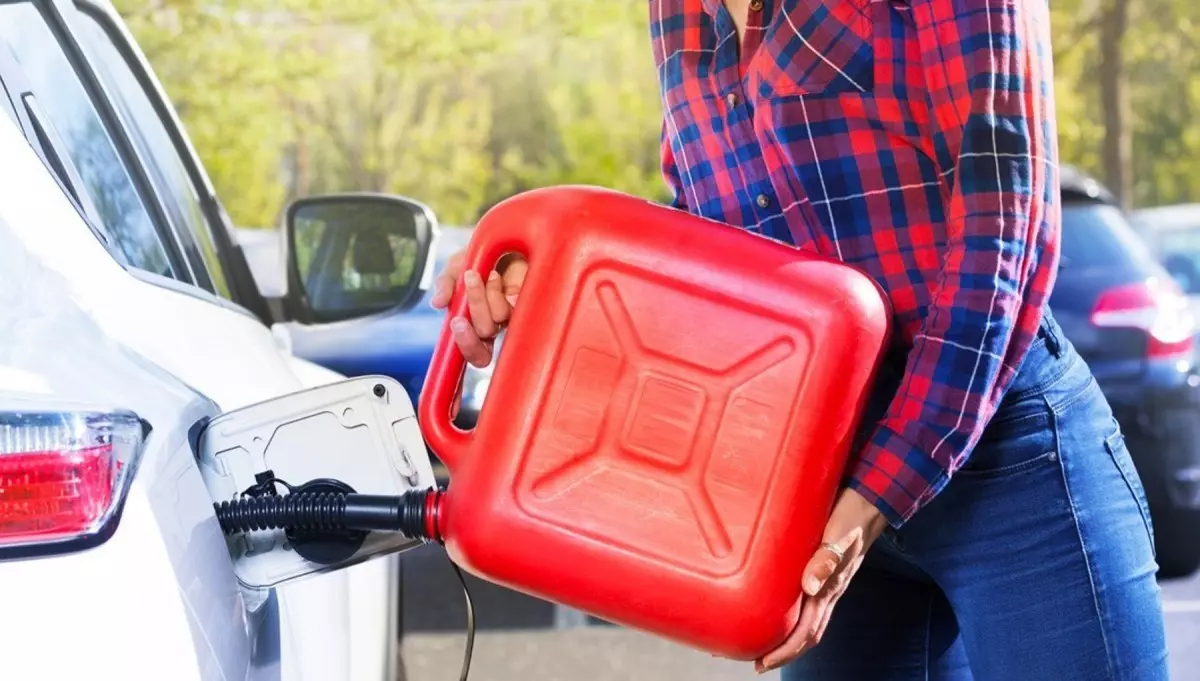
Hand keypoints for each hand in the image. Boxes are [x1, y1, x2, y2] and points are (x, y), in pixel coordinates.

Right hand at [430, 249, 527, 367]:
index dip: (466, 345)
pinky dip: (500, 289)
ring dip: (487, 295)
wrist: (506, 238)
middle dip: (475, 308)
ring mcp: (514, 313)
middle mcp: (497, 323)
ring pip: (498, 319)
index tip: (456, 321)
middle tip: (470, 281)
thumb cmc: (481, 256)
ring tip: (487, 272)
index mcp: (476, 324)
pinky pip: (514, 305)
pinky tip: (496, 275)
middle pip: (484, 334)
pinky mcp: (528, 301)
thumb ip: (446, 284)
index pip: (475, 352)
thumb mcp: (457, 266)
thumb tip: (437, 304)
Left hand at [755, 487, 887, 673]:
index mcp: (830, 588)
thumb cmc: (852, 517)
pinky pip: (806, 603)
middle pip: (806, 633)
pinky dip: (790, 615)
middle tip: (756, 662)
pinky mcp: (822, 572)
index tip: (763, 663)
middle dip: (782, 652)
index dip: (785, 651)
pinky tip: (775, 609)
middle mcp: (828, 591)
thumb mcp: (840, 535)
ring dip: (786, 637)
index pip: (807, 631)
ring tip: (761, 643)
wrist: (868, 503)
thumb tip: (809, 586)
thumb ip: (826, 559)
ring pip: (807, 621)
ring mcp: (827, 584)